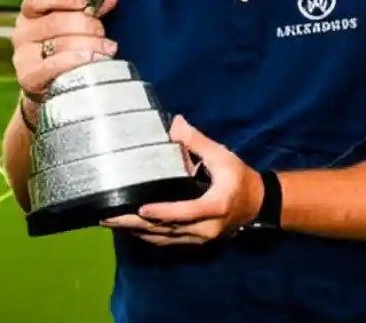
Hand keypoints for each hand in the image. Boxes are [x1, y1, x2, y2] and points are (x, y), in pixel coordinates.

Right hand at [10, 0, 118, 106]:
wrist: (48, 84)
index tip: (84, 2)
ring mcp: (23, 55)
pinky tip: (94, 59)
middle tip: (102, 32)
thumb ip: (90, 8)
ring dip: (90, 44)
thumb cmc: (61, 47)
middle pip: (57, 22)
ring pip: (61, 44)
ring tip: (107, 48)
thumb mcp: (73, 24)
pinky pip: (55, 65)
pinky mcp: (29, 77)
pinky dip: (77, 60)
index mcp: (30, 13)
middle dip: (87, 25)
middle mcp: (23, 32)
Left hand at [101, 115, 263, 244]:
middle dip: (136, 225)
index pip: (185, 212)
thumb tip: (176, 123)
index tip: (141, 210)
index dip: (163, 212)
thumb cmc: (238, 177)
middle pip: (167, 230)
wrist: (256, 203)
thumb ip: (198, 142)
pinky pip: (169, 241)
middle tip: (108, 218)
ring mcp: (200, 238)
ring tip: (112, 223)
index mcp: (214, 206)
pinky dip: (149, 236)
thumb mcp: (222, 156)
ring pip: (165, 239)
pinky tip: (131, 229)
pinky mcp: (196, 241)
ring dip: (137, 232)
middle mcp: (206, 227)